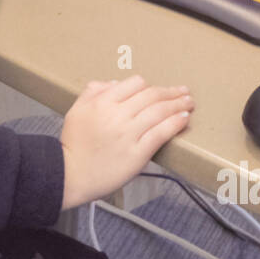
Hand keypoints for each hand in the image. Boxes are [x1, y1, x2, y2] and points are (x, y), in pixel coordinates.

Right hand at [59, 75, 193, 210]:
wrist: (70, 175)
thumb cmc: (73, 144)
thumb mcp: (76, 110)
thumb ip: (93, 92)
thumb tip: (114, 83)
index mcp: (102, 102)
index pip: (135, 84)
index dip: (150, 86)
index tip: (160, 89)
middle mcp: (117, 115)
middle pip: (151, 96)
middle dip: (171, 92)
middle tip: (183, 92)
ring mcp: (128, 134)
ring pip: (159, 112)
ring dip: (178, 105)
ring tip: (189, 103)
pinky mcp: (137, 153)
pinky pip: (160, 134)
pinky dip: (174, 124)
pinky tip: (183, 119)